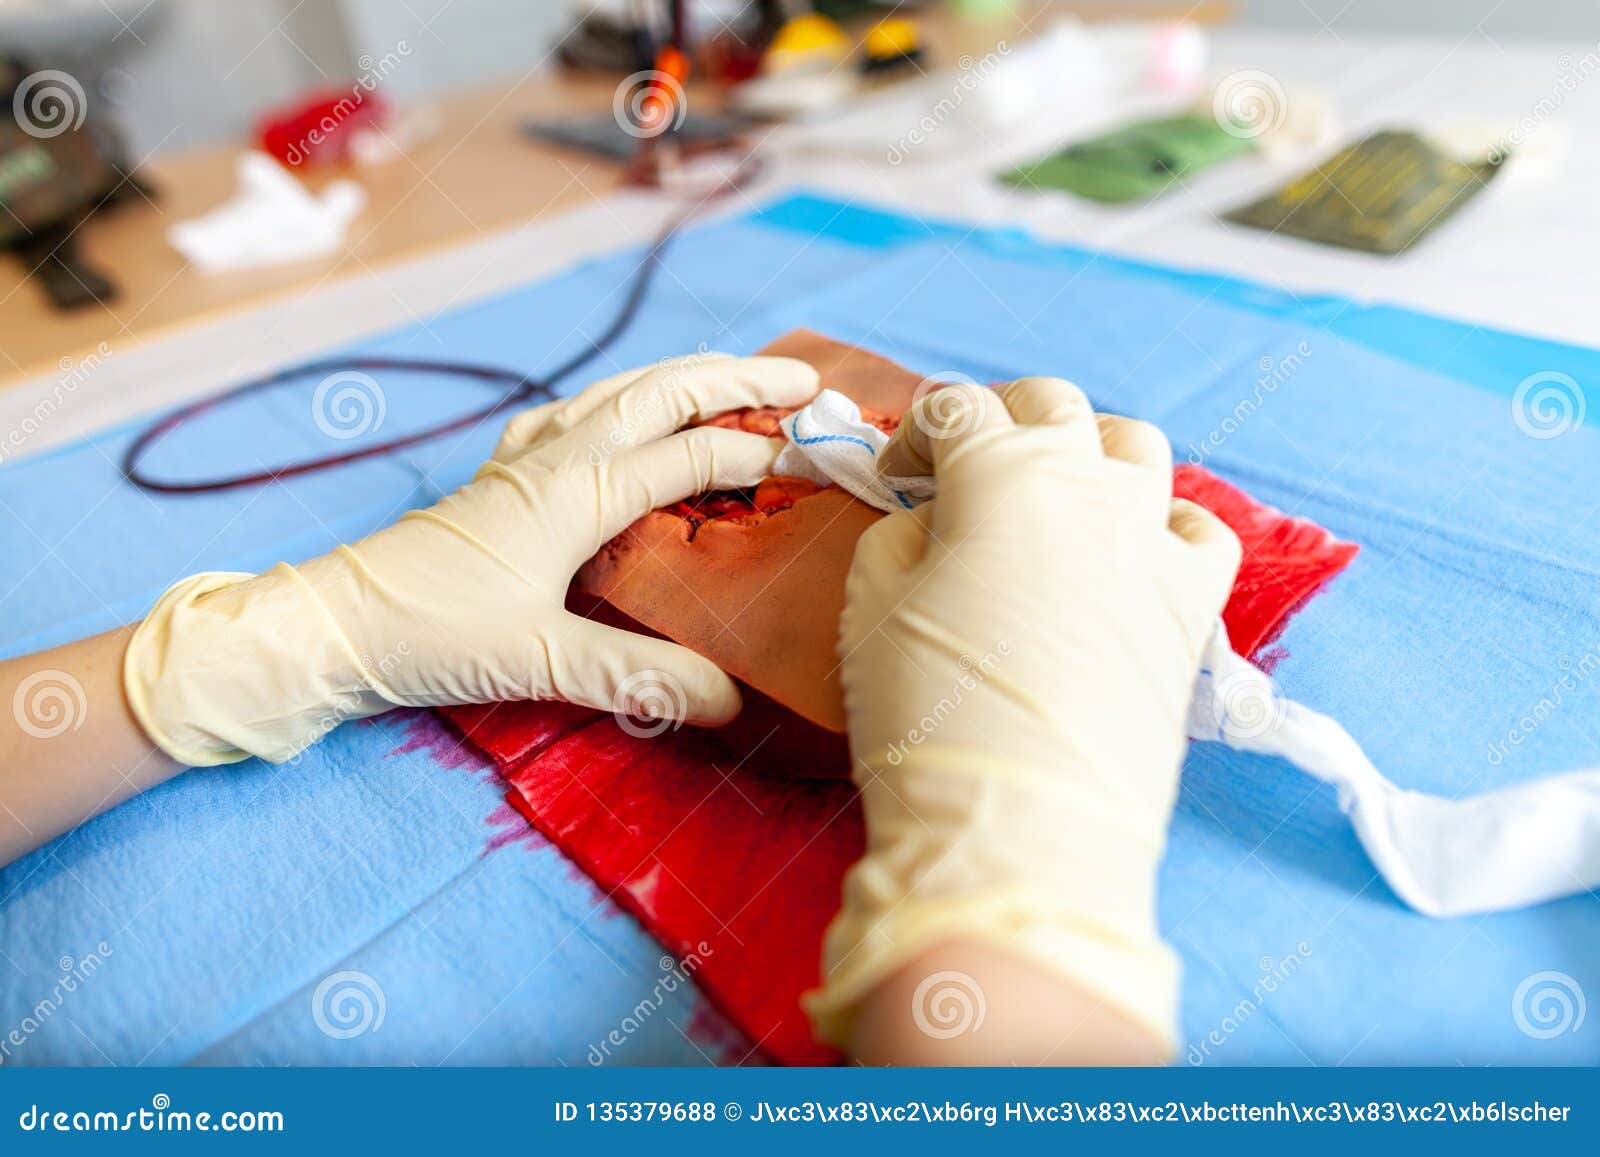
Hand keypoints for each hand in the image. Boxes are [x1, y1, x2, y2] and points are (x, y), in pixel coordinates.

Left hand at [123, 353, 819, 765]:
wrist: (330, 626)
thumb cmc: (428, 636)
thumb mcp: (540, 660)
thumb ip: (638, 678)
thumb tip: (730, 698)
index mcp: (578, 489)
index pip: (696, 454)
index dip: (767, 455)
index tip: (826, 464)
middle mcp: (556, 459)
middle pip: (663, 389)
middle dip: (740, 377)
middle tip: (808, 378)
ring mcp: (523, 462)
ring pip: (619, 391)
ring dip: (684, 378)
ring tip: (733, 380)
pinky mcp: (498, 482)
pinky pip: (572, 416)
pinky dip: (618, 402)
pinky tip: (615, 418)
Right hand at [806, 378, 1240, 1056]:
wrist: (1019, 826)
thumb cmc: (927, 710)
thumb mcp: (871, 600)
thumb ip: (906, 532)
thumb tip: (941, 521)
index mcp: (1005, 474)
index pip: (955, 410)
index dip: (914, 436)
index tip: (895, 478)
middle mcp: (1091, 487)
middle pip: (1051, 405)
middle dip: (1000, 419)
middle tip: (964, 469)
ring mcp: (1153, 543)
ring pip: (1136, 446)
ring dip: (1085, 450)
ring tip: (1053, 493)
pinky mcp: (1193, 607)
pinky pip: (1196, 531)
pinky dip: (1162, 524)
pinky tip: (1129, 552)